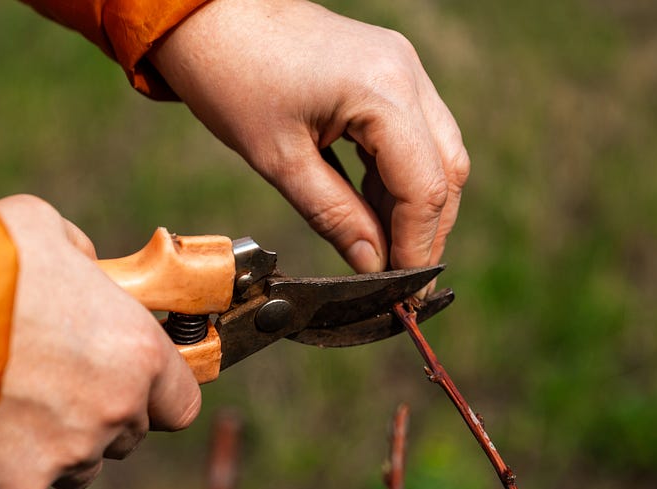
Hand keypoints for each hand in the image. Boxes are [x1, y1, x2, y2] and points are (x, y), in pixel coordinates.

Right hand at [0, 195, 200, 488]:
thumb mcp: (40, 228)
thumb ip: (78, 256)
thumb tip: (82, 269)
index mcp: (134, 352)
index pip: (180, 399)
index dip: (157, 390)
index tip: (134, 380)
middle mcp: (113, 410)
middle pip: (126, 434)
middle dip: (99, 411)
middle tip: (52, 378)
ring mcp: (66, 454)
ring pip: (76, 465)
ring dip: (54, 442)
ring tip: (5, 399)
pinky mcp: (15, 488)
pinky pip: (18, 487)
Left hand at [150, 0, 468, 271]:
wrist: (209, 14)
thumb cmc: (231, 76)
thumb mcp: (279, 160)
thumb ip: (334, 216)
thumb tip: (373, 264)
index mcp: (382, 91)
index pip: (426, 186)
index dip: (418, 246)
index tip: (404, 293)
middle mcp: (406, 74)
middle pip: (447, 170)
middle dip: (427, 230)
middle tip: (400, 281)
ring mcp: (401, 67)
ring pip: (437, 152)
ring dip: (415, 205)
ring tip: (383, 251)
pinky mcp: (387, 70)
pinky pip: (413, 133)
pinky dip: (399, 176)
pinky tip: (372, 210)